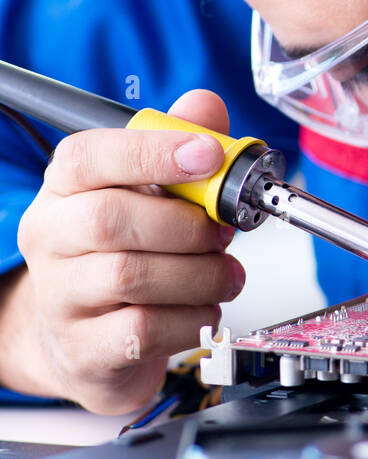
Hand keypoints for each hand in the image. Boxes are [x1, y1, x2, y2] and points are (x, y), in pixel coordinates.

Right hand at [14, 89, 244, 413]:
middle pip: (111, 219)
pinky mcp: (83, 350)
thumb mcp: (148, 196)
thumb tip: (205, 107)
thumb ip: (179, 147)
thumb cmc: (123, 257)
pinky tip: (204, 310)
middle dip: (187, 225)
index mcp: (64, 189)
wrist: (83, 342)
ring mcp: (60, 298)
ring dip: (200, 274)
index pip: (89, 158)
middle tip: (224, 234)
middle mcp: (51, 239)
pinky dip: (191, 318)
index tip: (208, 154)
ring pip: (131, 276)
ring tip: (225, 275)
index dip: (152, 152)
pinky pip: (144, 329)